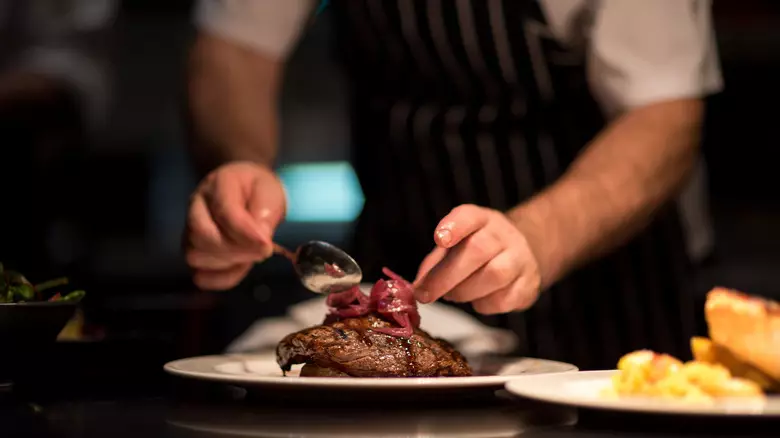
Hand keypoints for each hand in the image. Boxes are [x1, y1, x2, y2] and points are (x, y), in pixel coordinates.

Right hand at [184, 161, 285, 289]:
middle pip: (202, 237)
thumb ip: (265, 214)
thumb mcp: (269, 193)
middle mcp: (197, 206)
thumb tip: (260, 241)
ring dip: (228, 263)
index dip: (245, 234)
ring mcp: (190, 229)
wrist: (248, 191)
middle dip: (236, 249)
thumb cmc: (259, 190)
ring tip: (251, 254)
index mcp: (218, 184)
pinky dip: (222, 278)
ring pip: (196, 256)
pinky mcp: (194, 251)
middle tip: (262, 251)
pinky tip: (240, 267)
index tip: (267, 245)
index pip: (224, 212)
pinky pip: (200, 276)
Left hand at [414, 205, 541, 313]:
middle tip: (425, 294)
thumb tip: (418, 287)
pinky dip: (483, 304)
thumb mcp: (454, 247)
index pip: (469, 216)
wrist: (521, 255)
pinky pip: (504, 299)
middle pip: (478, 250)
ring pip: (494, 275)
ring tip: (453, 295)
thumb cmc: (477, 251)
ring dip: (465, 291)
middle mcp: (504, 235)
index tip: (439, 239)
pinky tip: (477, 300)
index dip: (454, 226)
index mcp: (481, 219)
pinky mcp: (529, 284)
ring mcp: (521, 258)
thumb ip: (434, 264)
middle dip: (446, 276)